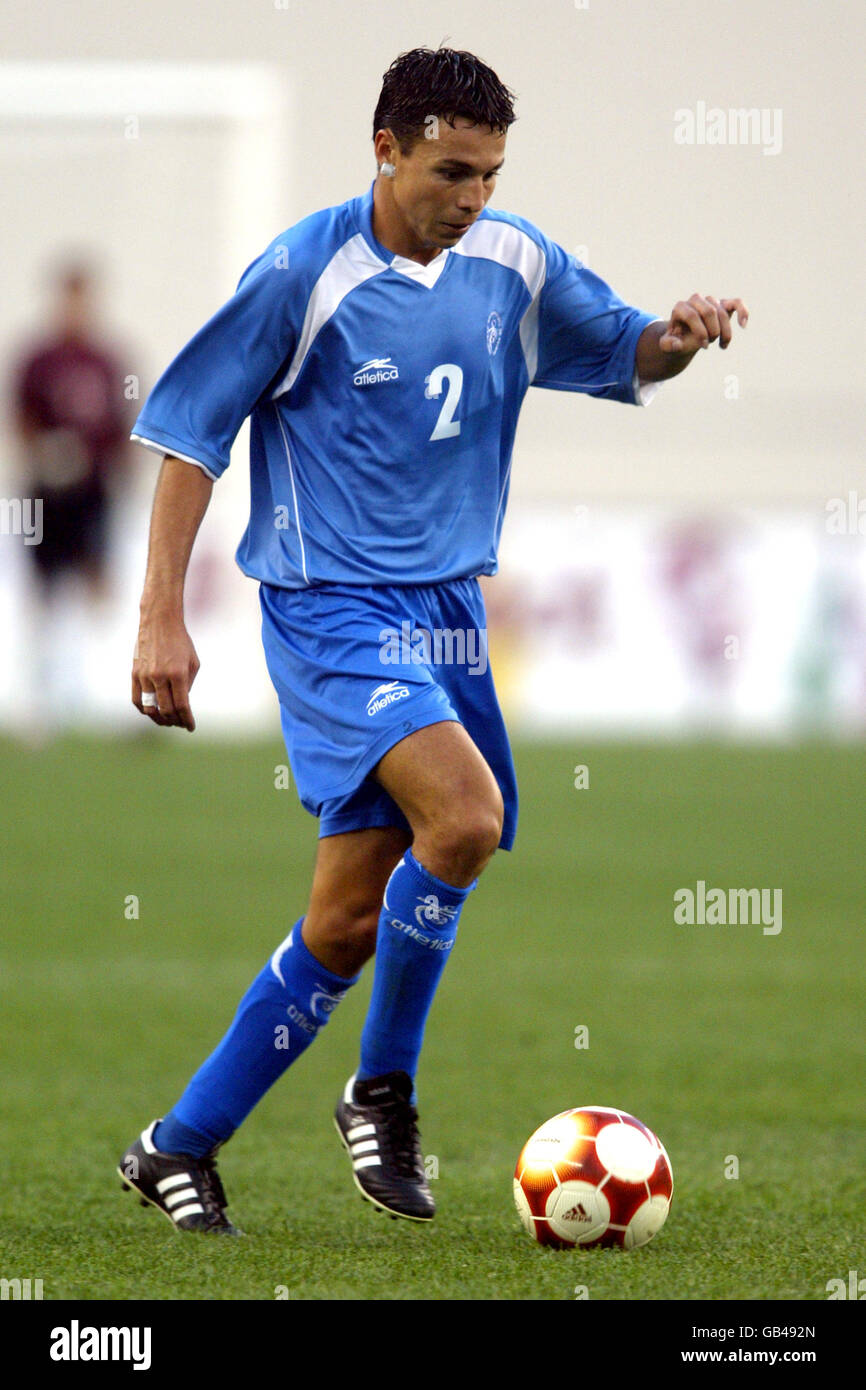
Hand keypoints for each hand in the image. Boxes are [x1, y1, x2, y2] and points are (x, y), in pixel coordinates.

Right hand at [132, 609, 199, 730]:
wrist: (160, 622)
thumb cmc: (180, 642)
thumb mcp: (192, 663)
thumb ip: (188, 685)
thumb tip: (181, 704)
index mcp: (178, 674)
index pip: (182, 706)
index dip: (187, 720)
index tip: (190, 727)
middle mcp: (160, 677)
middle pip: (166, 710)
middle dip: (175, 721)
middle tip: (180, 723)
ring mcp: (145, 676)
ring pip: (149, 708)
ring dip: (159, 719)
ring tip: (167, 721)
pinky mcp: (135, 673)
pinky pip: (136, 699)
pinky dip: (144, 710)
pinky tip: (151, 712)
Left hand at [659, 294, 748, 353]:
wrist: (685, 338)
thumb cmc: (676, 341)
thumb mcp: (667, 345)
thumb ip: (667, 345)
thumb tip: (678, 343)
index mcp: (680, 307)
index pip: (692, 315)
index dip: (699, 331)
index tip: (702, 346)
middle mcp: (695, 300)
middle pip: (709, 311)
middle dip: (713, 331)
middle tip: (709, 344)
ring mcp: (710, 301)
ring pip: (723, 312)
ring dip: (725, 332)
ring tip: (722, 346)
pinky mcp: (723, 305)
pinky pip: (736, 303)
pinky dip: (743, 312)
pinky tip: (743, 325)